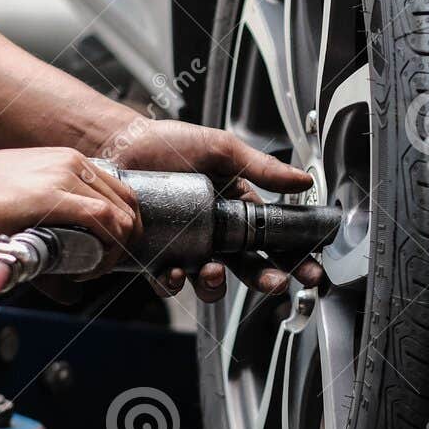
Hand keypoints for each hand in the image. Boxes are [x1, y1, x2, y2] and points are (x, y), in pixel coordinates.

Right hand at [0, 147, 140, 258]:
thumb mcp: (25, 210)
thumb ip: (51, 235)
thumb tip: (70, 281)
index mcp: (69, 163)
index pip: (120, 196)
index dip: (123, 229)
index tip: (106, 253)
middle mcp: (73, 164)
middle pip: (128, 206)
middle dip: (125, 243)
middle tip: (102, 265)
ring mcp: (66, 176)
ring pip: (121, 216)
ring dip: (116, 250)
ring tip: (91, 269)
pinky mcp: (54, 195)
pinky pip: (103, 221)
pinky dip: (106, 249)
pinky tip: (85, 267)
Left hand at [110, 119, 323, 301]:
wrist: (118, 144)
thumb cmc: (168, 143)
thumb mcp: (222, 149)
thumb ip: (262, 168)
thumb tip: (303, 180)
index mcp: (236, 210)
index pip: (271, 240)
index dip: (294, 258)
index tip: (309, 270)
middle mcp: (214, 234)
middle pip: (248, 268)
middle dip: (266, 280)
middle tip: (274, 282)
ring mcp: (186, 248)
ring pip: (210, 282)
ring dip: (215, 285)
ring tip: (211, 271)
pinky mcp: (157, 256)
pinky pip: (168, 282)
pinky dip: (172, 283)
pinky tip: (171, 271)